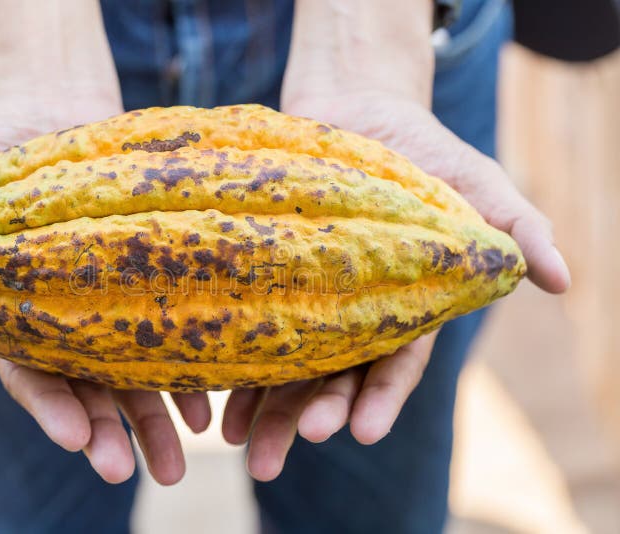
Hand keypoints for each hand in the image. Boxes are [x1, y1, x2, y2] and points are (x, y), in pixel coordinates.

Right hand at [0, 96, 210, 484]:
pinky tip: (207, 403)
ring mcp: (107, 308)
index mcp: (13, 320)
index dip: (51, 407)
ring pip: (133, 376)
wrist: (49, 115)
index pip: (29, 375)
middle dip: (109, 433)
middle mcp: (64, 325)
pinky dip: (187, 370)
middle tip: (132, 470)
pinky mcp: (144, 283)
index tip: (75, 436)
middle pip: (88, 390)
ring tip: (182, 459)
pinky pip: (168, 332)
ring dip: (154, 421)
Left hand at [222, 90, 570, 481]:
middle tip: (289, 447)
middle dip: (314, 414)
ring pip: (288, 363)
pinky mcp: (270, 272)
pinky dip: (232, 362)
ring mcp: (310, 294)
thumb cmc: (423, 149)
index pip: (397, 360)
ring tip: (242, 444)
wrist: (355, 107)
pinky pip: (249, 323)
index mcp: (407, 302)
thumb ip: (517, 229)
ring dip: (266, 408)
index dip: (381, 397)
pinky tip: (212, 400)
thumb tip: (563, 279)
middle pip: (335, 374)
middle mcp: (355, 310)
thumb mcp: (478, 182)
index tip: (361, 429)